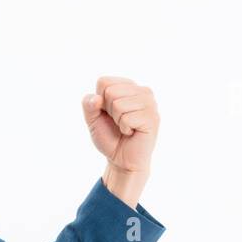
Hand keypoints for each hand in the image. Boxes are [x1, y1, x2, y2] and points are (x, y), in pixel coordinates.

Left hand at [81, 76, 158, 206]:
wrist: (121, 160)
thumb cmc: (110, 137)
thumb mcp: (93, 119)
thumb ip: (88, 105)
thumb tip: (96, 98)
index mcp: (128, 86)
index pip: (103, 81)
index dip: (99, 101)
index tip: (109, 113)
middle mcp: (142, 90)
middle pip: (110, 91)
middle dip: (108, 111)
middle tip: (118, 122)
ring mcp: (149, 103)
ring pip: (118, 104)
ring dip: (117, 120)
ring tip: (126, 127)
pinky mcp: (153, 117)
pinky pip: (127, 118)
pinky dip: (125, 128)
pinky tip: (133, 132)